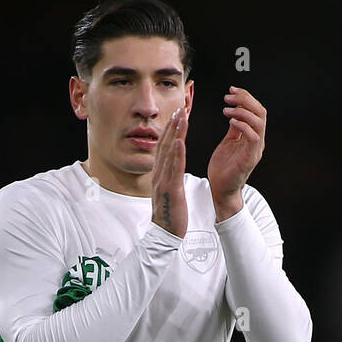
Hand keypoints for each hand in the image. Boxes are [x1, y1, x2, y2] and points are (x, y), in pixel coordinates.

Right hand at [151, 107, 188, 237]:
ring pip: (169, 153)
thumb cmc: (169, 215)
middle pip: (165, 145)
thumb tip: (173, 168)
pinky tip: (180, 141)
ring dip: (175, 133)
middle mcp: (159, 174)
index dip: (170, 130)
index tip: (177, 115)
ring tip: (181, 117)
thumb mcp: (169, 192)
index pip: (165, 147)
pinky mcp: (170, 190)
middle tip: (180, 107)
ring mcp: (163, 181)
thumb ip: (170, 177)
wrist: (164, 234)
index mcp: (160, 174)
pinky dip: (176, 154)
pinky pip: (173, 169)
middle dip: (173, 125)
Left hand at [209, 86, 265, 217]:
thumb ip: (235, 127)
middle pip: (260, 112)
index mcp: (253, 136)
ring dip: (243, 111)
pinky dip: (243, 125)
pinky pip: (253, 137)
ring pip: (259, 122)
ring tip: (226, 109)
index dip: (246, 97)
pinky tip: (230, 120)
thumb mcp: (228, 142)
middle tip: (228, 96)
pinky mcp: (250, 159)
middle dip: (245, 100)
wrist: (220, 190)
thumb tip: (236, 110)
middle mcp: (257, 142)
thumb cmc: (222, 168)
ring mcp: (255, 150)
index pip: (256, 110)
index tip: (231, 90)